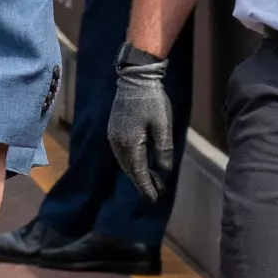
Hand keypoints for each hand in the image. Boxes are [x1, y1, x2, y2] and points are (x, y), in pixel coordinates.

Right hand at [108, 46, 171, 202]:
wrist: (135, 79)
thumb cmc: (152, 101)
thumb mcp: (163, 126)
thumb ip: (163, 150)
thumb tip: (164, 171)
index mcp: (130, 143)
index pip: (138, 172)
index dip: (146, 187)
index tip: (154, 199)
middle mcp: (118, 143)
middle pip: (129, 170)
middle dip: (143, 183)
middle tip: (157, 194)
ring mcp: (114, 137)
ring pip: (125, 162)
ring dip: (137, 173)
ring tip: (152, 182)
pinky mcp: (114, 130)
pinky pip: (122, 154)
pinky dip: (132, 163)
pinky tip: (141, 163)